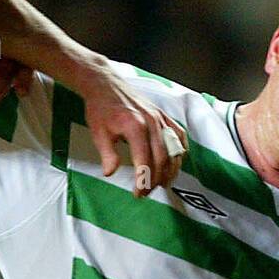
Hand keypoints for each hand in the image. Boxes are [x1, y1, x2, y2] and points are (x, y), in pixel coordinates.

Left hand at [72, 60, 186, 197]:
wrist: (105, 85)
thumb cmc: (101, 108)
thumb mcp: (98, 133)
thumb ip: (107, 154)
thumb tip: (111, 172)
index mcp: (135, 126)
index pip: (145, 161)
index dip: (143, 181)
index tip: (138, 193)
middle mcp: (152, 122)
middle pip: (162, 159)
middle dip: (156, 180)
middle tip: (147, 192)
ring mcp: (160, 118)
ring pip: (174, 149)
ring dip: (170, 170)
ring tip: (162, 184)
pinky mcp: (163, 115)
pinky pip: (179, 135)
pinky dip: (180, 151)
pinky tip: (175, 162)